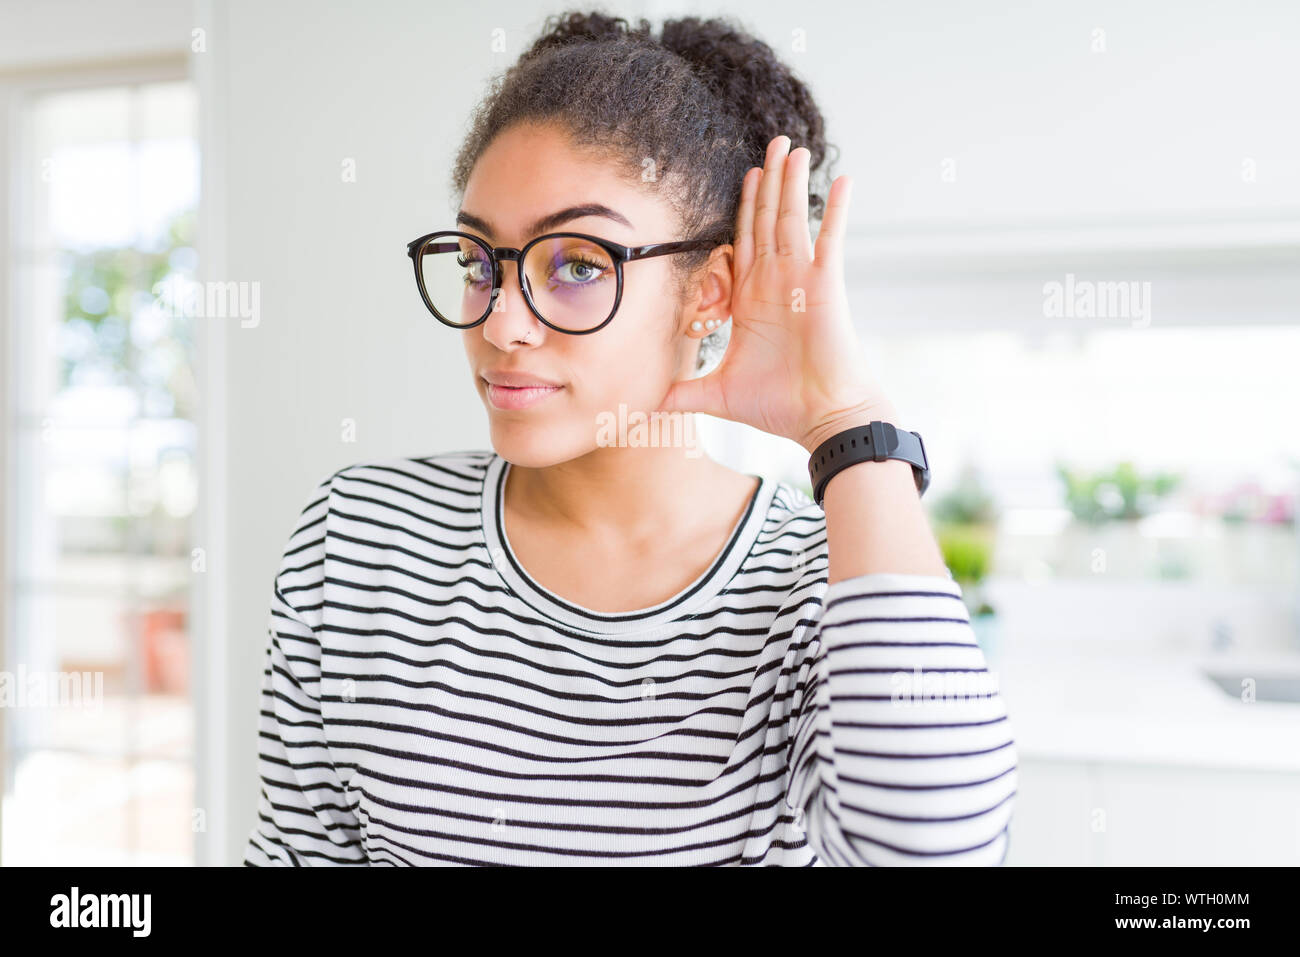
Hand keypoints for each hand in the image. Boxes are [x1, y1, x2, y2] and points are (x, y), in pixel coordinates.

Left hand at [657, 134, 893, 451]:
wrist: (821, 418)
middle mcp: (776, 282)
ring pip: (792, 218)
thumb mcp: (717, 395)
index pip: (744, 241)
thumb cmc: (779, 407)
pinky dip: (837, 210)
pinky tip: (843, 179)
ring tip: (792, 147)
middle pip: (768, 218)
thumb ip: (682, 393)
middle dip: (768, 180)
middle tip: (772, 142)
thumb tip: (646, 407)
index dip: (743, 207)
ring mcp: (802, 280)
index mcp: (752, 299)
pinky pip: (831, 238)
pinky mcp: (825, 285)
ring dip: (791, 181)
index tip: (743, 176)